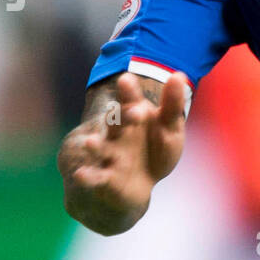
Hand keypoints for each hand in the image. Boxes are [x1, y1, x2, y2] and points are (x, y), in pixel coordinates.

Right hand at [57, 72, 187, 233]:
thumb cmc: (155, 151)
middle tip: (134, 111)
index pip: (130, 101)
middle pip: (117, 122)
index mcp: (132, 116)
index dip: (128, 92)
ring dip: (96, 146)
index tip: (127, 79)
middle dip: (122, 116)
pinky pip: (96, 177)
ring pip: (101, 148)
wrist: (139, 185)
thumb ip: (172, 104)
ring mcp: (109, 156)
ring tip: (90, 143)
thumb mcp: (169, 128)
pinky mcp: (105, 179)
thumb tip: (179, 74)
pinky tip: (80, 175)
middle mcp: (117, 133)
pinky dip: (88, 176)